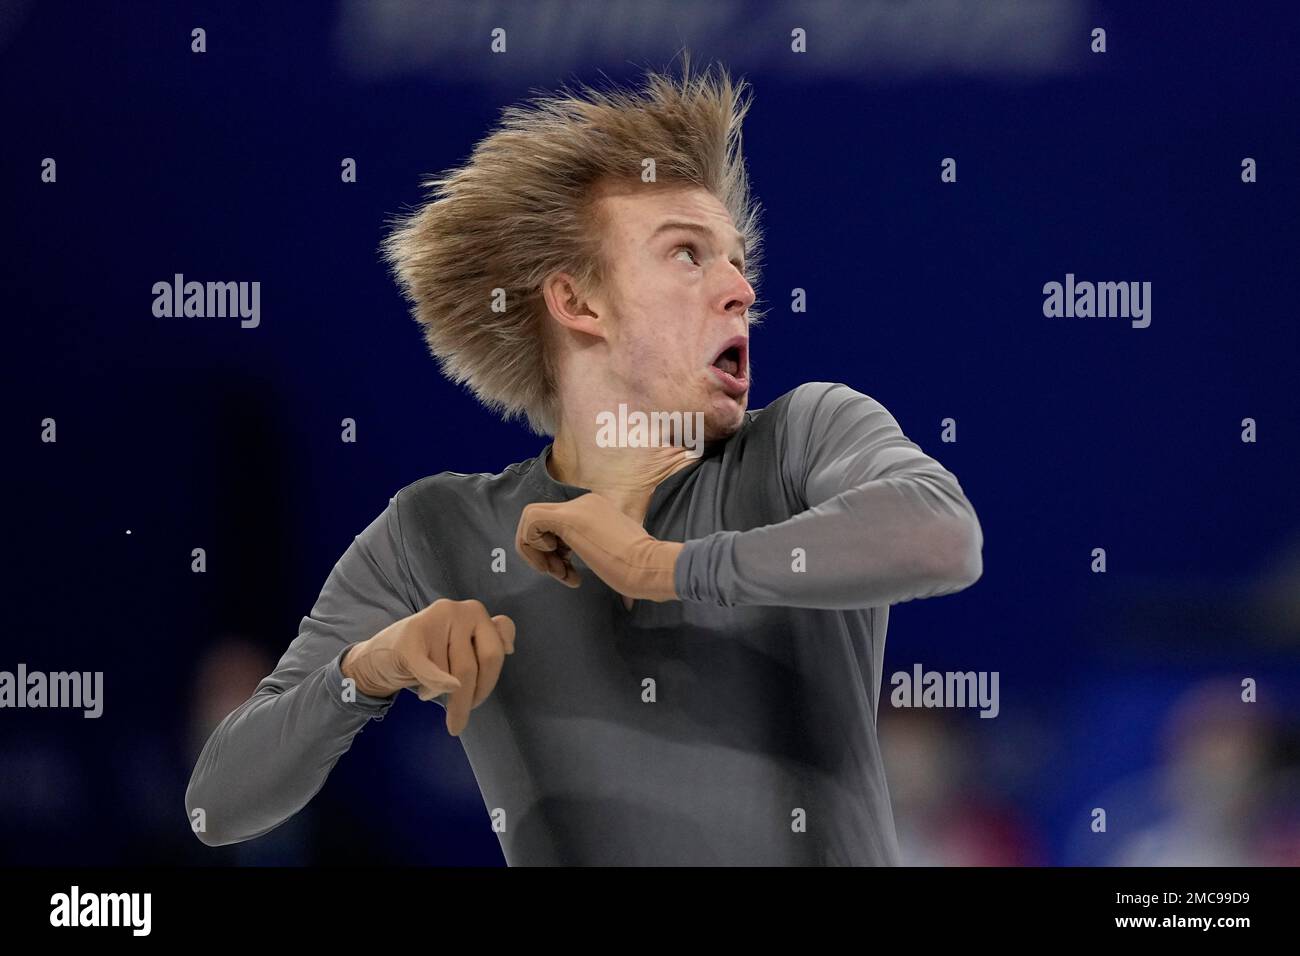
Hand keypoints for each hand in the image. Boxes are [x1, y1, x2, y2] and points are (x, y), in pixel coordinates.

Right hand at [342, 598, 516, 735]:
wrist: (379, 656)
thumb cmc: (429, 653)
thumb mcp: (463, 644)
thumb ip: (491, 639)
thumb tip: (509, 648)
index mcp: (475, 611)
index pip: (496, 652)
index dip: (489, 681)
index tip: (478, 697)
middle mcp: (457, 609)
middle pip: (475, 666)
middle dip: (470, 699)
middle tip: (458, 721)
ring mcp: (433, 619)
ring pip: (451, 674)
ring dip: (440, 694)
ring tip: (427, 688)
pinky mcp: (410, 637)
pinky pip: (431, 671)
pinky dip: (435, 686)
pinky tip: (428, 696)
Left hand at [515, 493, 683, 602]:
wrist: (651, 566)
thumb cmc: (638, 569)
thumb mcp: (611, 552)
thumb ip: (592, 548)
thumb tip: (570, 569)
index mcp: (595, 509)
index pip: (558, 524)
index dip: (554, 551)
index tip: (566, 571)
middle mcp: (584, 502)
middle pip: (541, 521)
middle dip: (541, 551)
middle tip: (558, 573)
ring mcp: (576, 507)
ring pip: (531, 519)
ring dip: (536, 552)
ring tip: (559, 573)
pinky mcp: (568, 518)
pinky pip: (530, 520)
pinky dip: (531, 544)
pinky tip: (553, 561)